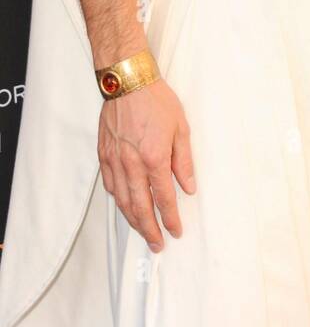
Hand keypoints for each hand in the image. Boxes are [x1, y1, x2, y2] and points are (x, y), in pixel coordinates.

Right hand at [98, 78, 195, 250]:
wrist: (127, 81)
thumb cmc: (157, 101)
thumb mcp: (181, 128)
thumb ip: (184, 161)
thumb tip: (189, 187)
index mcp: (154, 158)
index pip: (164, 198)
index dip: (170, 218)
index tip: (176, 231)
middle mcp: (132, 164)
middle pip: (140, 207)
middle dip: (149, 229)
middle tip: (157, 245)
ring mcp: (115, 160)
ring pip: (122, 200)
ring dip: (133, 220)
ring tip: (143, 232)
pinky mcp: (104, 154)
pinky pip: (111, 185)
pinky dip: (118, 200)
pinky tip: (125, 206)